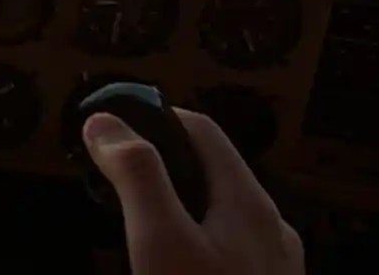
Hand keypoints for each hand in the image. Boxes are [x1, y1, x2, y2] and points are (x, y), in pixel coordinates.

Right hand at [83, 109, 303, 274]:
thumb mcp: (160, 242)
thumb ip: (137, 177)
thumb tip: (107, 123)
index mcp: (250, 205)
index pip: (202, 131)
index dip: (152, 117)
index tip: (109, 126)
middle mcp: (270, 233)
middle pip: (209, 174)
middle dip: (157, 167)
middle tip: (108, 180)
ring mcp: (271, 272)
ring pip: (216, 218)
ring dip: (171, 209)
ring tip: (128, 225)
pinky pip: (221, 258)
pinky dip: (186, 248)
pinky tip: (163, 272)